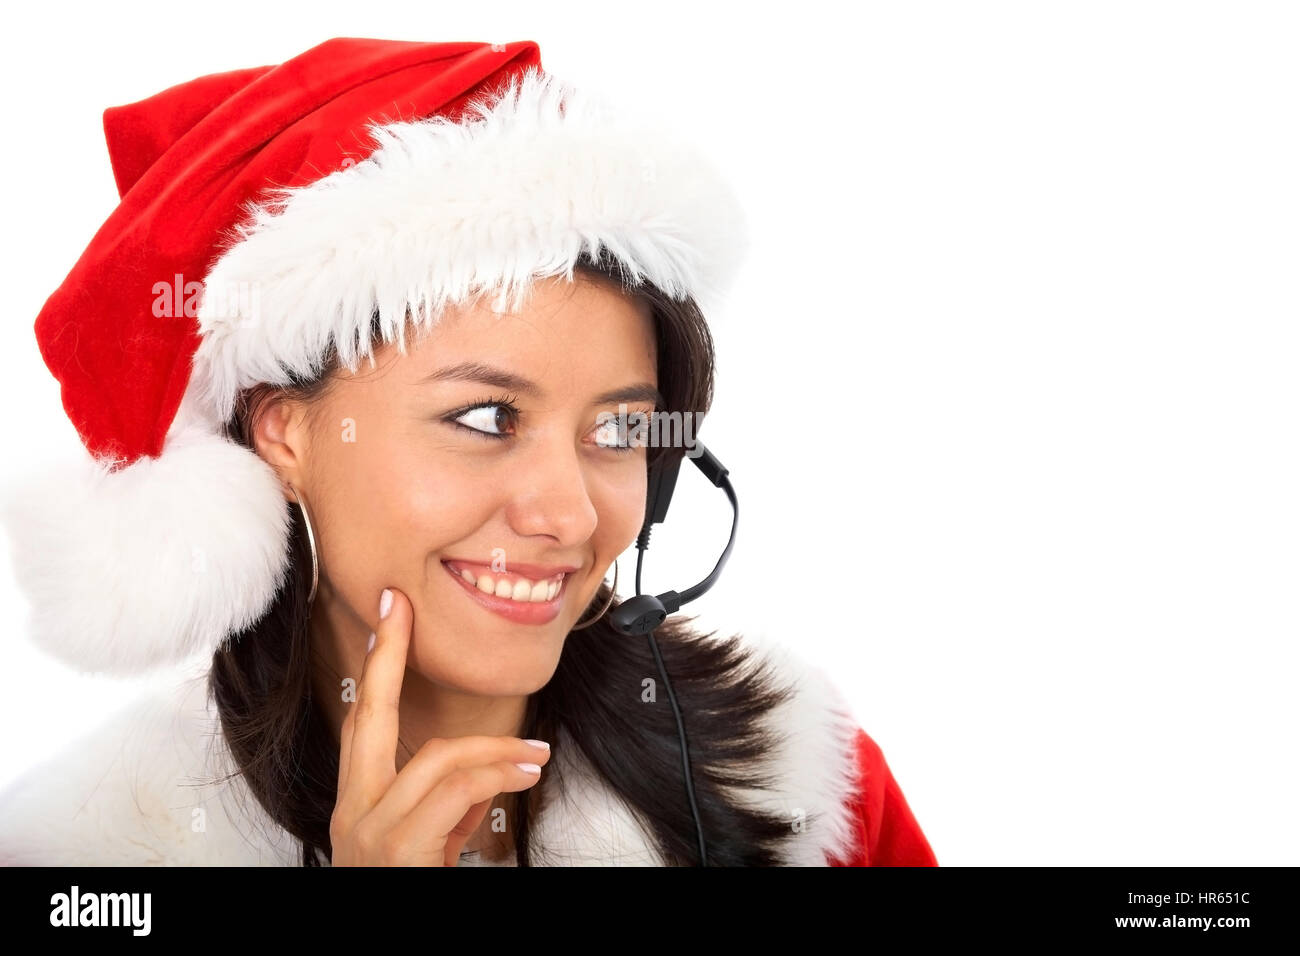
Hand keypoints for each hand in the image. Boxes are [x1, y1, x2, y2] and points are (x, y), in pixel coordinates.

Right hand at [329, 586, 550, 864]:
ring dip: (496, 751)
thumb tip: (481, 773)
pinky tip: (524, 772)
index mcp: (356, 804)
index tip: (388, 614)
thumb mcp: (428, 846)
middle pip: (369, 716)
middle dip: (388, 656)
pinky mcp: (396, 850)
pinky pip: (453, 790)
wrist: (390, 942)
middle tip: (401, 608)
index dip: (376, 664)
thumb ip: (444, 805)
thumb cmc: (412, 889)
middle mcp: (351, 812)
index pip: (363, 721)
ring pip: (438, 758)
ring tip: (534, 754)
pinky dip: (496, 774)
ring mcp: (367, 831)